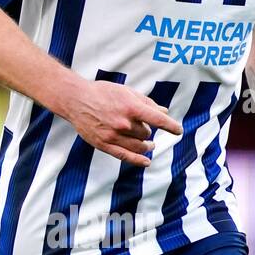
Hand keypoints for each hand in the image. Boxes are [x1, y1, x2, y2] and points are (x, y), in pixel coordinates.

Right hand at [65, 80, 181, 167]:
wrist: (76, 100)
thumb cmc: (102, 92)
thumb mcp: (126, 92)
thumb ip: (146, 102)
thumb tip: (165, 112)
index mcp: (131, 107)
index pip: (157, 120)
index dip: (171, 126)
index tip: (178, 131)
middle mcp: (124, 123)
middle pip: (146, 133)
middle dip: (146, 130)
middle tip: (139, 125)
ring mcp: (114, 135)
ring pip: (139, 146)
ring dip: (146, 145)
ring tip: (149, 143)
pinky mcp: (105, 145)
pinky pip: (126, 156)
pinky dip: (138, 160)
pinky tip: (146, 162)